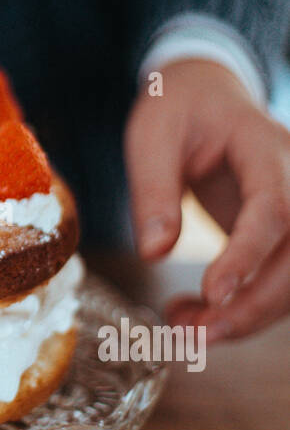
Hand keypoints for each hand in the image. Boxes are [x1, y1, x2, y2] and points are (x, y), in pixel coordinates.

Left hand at [124, 59, 289, 339]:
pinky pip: (277, 282)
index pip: (274, 207)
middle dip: (250, 306)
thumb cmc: (178, 110)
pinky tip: (196, 315)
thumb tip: (154, 253)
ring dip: (245, 318)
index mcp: (266, 147)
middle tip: (191, 334)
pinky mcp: (283, 236)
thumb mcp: (152, 137)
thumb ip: (153, 192)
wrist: (208, 95)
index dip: (248, 255)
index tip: (213, 293)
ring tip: (183, 328)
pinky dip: (243, 309)